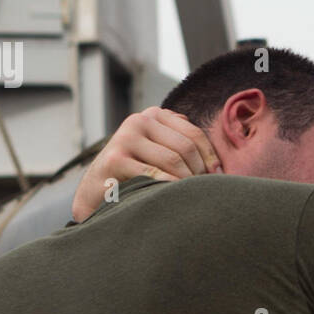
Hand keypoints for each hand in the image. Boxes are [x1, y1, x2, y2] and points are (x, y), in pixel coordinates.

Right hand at [71, 107, 220, 220]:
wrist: (95, 192)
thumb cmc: (134, 173)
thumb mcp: (156, 151)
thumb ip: (179, 142)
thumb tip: (217, 159)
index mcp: (153, 115)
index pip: (193, 133)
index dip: (210, 157)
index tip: (218, 176)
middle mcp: (138, 121)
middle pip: (185, 147)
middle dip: (199, 172)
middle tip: (203, 190)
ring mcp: (125, 138)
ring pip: (172, 161)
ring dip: (186, 182)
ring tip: (190, 196)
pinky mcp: (115, 159)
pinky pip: (154, 175)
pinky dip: (168, 187)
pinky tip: (172, 197)